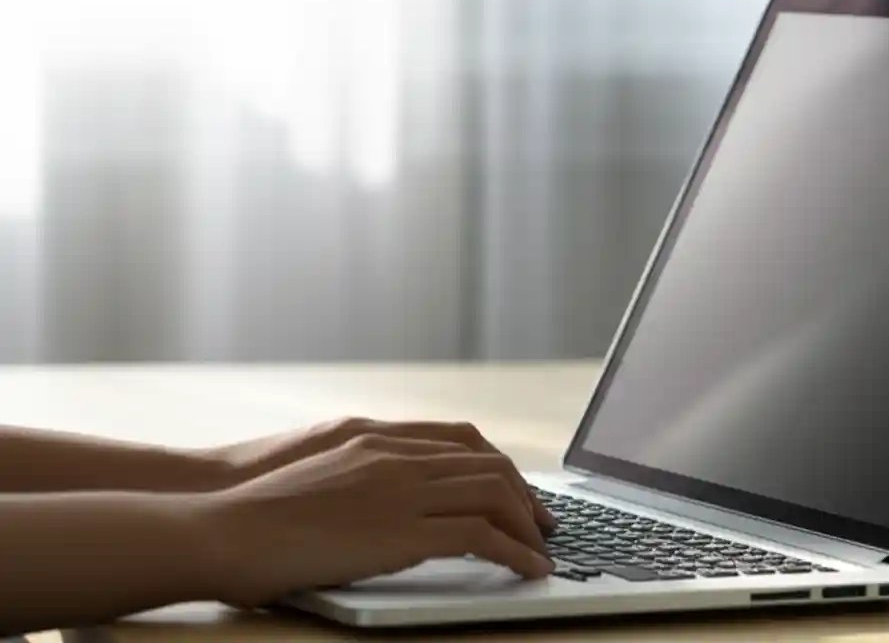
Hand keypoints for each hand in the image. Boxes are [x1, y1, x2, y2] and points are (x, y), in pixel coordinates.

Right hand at [198, 433, 555, 607]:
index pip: (462, 439)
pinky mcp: (402, 531)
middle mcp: (396, 455)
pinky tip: (530, 570)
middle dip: (525, 495)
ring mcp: (401, 489)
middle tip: (545, 525)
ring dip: (529, 525)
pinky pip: (481, 535)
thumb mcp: (315, 476)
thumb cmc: (254, 513)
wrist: (222, 527)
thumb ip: (356, 477)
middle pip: (488, 464)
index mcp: (375, 438)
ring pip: (494, 493)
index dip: (498, 465)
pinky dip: (517, 552)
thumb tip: (379, 502)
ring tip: (544, 551)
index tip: (516, 492)